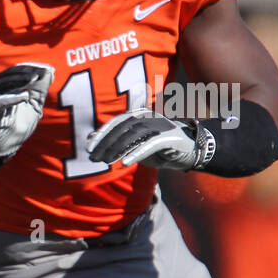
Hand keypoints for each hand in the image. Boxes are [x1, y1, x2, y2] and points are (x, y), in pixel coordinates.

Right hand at [0, 62, 54, 160]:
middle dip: (25, 72)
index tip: (47, 68)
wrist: (1, 150)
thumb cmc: (16, 128)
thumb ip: (40, 91)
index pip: (16, 72)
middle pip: (8, 76)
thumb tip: (50, 71)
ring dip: (18, 80)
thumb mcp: (33, 107)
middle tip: (41, 71)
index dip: (30, 68)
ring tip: (34, 78)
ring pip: (1, 85)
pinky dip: (10, 98)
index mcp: (6, 90)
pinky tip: (24, 96)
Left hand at [87, 109, 212, 170]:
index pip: (115, 123)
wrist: (188, 151)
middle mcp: (148, 116)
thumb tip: (90, 137)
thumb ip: (113, 139)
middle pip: (122, 128)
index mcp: (137, 114)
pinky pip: (150, 144)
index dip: (101, 135)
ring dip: (118, 149)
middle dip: (106, 144)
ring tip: (107, 162)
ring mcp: (159, 124)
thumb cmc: (156, 147)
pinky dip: (136, 153)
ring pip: (134, 135)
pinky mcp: (170, 136)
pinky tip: (125, 163)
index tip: (88, 149)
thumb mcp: (132, 145)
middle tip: (95, 159)